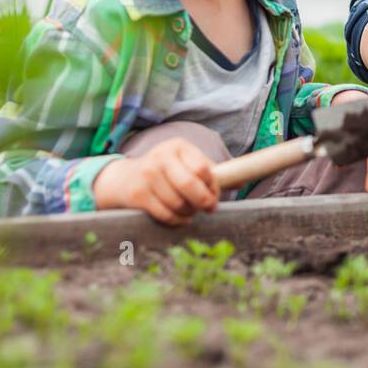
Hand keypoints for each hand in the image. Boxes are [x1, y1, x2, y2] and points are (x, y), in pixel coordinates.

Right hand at [93, 139, 219, 223]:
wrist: (125, 179)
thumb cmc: (167, 173)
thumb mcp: (188, 165)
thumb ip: (213, 173)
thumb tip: (242, 181)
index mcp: (179, 146)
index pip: (204, 169)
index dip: (213, 186)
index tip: (214, 195)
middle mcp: (161, 156)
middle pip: (191, 185)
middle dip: (204, 202)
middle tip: (209, 208)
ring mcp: (147, 174)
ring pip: (179, 203)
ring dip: (190, 213)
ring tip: (190, 211)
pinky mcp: (138, 193)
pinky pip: (166, 214)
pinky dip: (178, 220)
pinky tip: (181, 217)